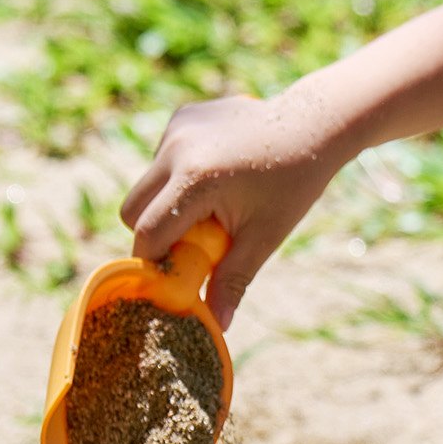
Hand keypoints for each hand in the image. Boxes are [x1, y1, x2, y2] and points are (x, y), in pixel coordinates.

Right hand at [120, 87, 350, 328]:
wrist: (311, 125)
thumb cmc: (293, 185)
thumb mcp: (263, 238)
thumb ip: (232, 281)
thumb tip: (216, 326)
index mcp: (196, 178)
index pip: (147, 233)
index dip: (153, 264)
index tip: (170, 279)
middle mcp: (177, 148)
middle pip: (131, 209)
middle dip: (151, 235)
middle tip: (189, 247)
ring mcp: (177, 128)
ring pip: (145, 186)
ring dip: (166, 206)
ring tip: (209, 208)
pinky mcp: (181, 117)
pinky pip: (162, 162)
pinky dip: (177, 179)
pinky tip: (215, 176)